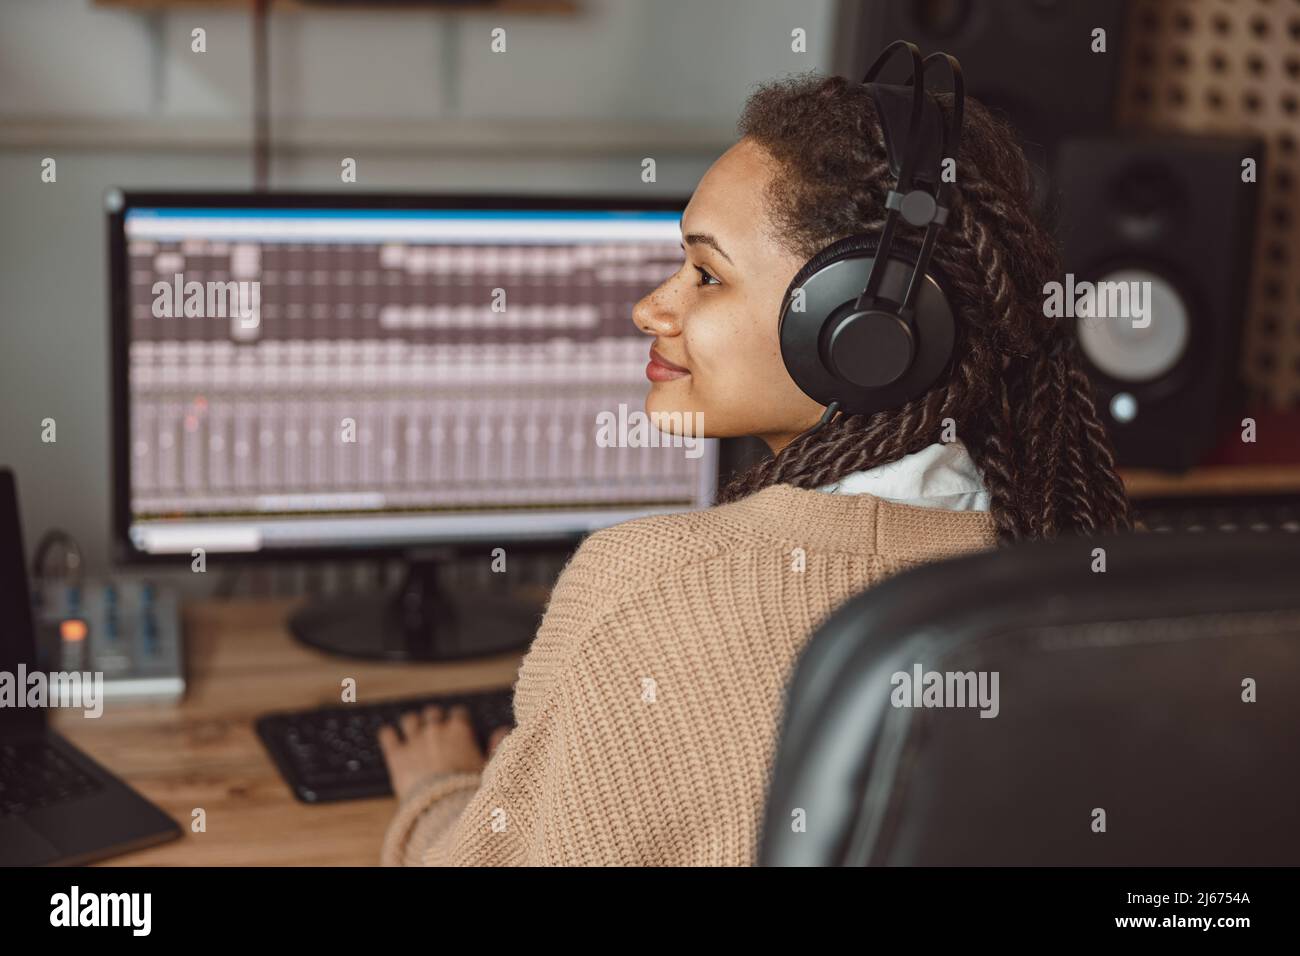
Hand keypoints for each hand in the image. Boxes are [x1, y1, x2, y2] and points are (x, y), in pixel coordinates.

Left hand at [377, 704, 510, 802]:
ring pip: (410, 720)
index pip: (458, 714)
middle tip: (435, 728)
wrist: (442, 806)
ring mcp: (414, 741)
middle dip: (434, 719)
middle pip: (433, 713)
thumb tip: (503, 731)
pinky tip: (391, 736)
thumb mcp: (490, 767)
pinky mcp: (397, 755)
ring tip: (413, 730)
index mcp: (459, 731)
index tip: (459, 726)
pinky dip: (389, 734)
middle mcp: (436, 730)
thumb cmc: (468, 789)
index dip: (458, 720)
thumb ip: (497, 746)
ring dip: (412, 723)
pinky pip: (388, 735)